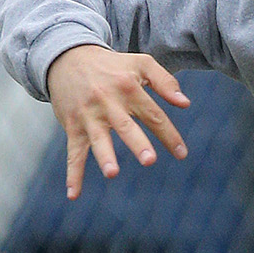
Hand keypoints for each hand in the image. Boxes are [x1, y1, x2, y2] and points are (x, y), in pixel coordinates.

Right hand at [45, 44, 190, 198]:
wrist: (68, 58)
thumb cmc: (112, 66)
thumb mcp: (140, 64)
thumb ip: (165, 81)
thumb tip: (185, 104)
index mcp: (129, 88)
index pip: (153, 115)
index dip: (169, 135)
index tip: (182, 154)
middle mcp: (109, 102)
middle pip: (126, 125)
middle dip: (137, 143)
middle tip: (150, 159)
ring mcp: (89, 115)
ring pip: (98, 138)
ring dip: (105, 155)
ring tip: (112, 173)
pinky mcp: (72, 125)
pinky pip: (73, 152)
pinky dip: (73, 174)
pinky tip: (73, 194)